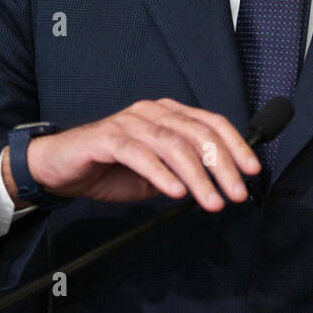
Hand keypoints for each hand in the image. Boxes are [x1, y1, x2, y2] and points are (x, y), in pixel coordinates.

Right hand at [8, 99, 260, 212]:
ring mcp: (128, 122)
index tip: (251, 171)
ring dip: (197, 176)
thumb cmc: (109, 168)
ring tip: (212, 201)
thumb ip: (183, 172)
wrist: (60, 167)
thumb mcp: (156, 173)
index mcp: (167, 114)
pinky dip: (161, 174)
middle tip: (236, 193)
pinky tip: (176, 192)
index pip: (210, 122)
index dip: (235, 145)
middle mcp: (151, 112)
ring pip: (172, 144)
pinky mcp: (106, 138)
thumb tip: (219, 185)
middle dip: (222, 165)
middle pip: (196, 133)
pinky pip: (139, 154)